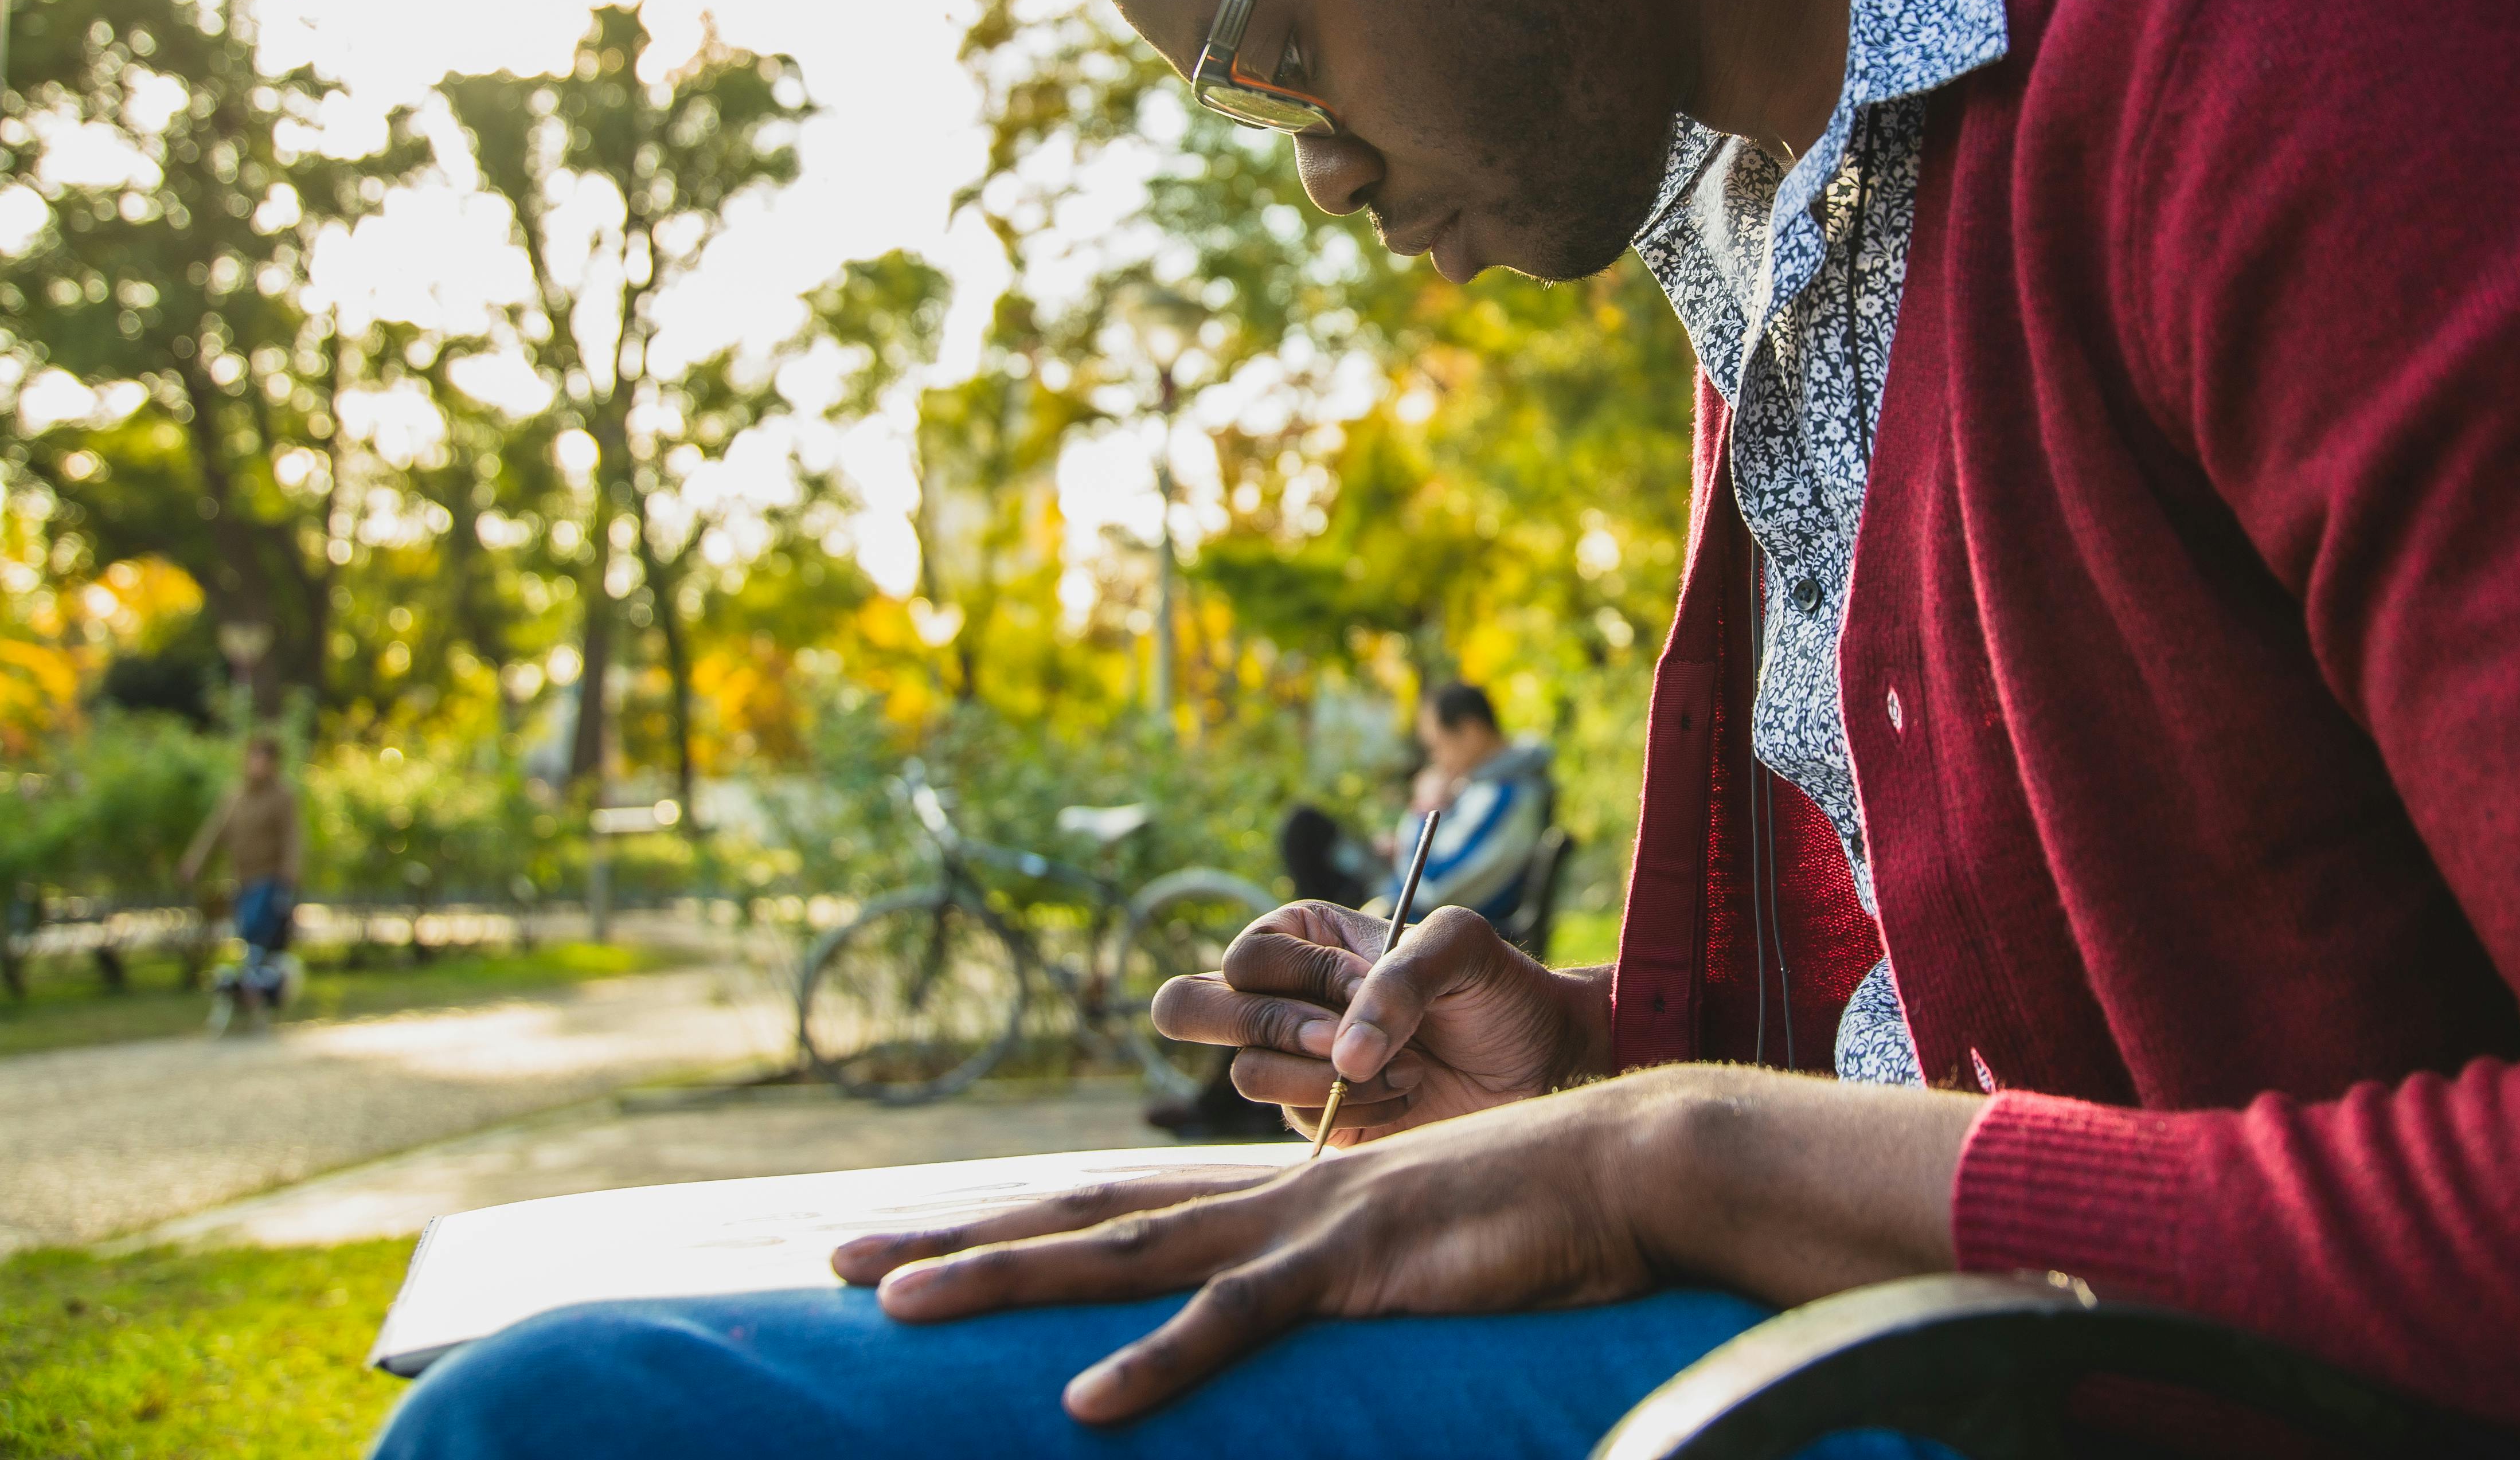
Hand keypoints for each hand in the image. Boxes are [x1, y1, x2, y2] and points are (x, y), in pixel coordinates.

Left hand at [829, 1066, 1978, 1422]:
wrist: (1634, 1164)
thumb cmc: (1541, 1220)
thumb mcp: (1414, 1256)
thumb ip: (1343, 1281)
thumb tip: (1292, 1320)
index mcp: (1277, 1200)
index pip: (1112, 1206)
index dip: (1005, 1226)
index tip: (909, 1247)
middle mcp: (1269, 1199)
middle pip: (1080, 1214)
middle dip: (954, 1240)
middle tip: (832, 1261)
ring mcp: (1306, 1227)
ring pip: (1124, 1254)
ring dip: (1003, 1281)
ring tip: (893, 1305)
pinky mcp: (1359, 1268)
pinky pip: (1241, 1323)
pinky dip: (1160, 1367)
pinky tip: (1086, 1408)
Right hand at [1151, 901, 1609, 1142]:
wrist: (1540, 1064)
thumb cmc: (1499, 990)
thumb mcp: (1462, 947)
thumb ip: (1399, 978)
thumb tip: (1343, 1056)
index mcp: (1303, 939)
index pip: (1244, 956)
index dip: (1304, 980)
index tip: (1372, 988)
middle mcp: (1283, 998)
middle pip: (1190, 1007)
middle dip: (1266, 1026)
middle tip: (1339, 1042)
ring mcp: (1291, 1063)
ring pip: (1246, 1074)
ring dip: (1326, 1078)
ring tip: (1400, 1071)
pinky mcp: (1312, 1121)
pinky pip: (1288, 1123)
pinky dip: (1350, 1114)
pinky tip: (1403, 1102)